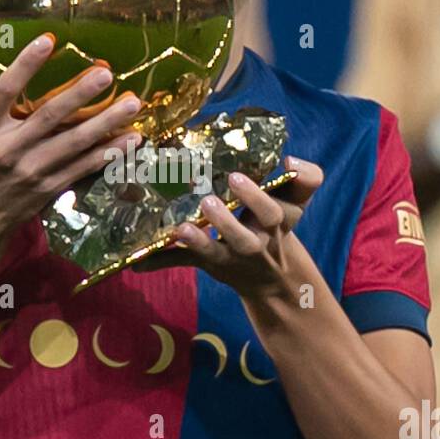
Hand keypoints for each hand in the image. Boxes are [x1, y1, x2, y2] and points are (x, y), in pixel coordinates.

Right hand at [0, 37, 142, 238]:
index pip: (4, 91)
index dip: (25, 65)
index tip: (48, 40)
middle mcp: (9, 149)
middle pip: (48, 118)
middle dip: (79, 95)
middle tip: (106, 72)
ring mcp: (34, 171)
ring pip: (74, 144)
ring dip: (106, 125)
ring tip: (133, 103)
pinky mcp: (53, 187)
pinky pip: (86, 168)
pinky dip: (110, 155)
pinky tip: (134, 139)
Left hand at [132, 154, 323, 301]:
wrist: (271, 278)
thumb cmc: (274, 224)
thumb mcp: (293, 202)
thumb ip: (302, 178)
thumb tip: (291, 161)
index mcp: (282, 215)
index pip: (295, 197)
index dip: (297, 179)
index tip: (285, 161)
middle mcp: (259, 238)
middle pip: (253, 232)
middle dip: (238, 213)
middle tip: (213, 197)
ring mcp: (232, 254)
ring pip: (217, 250)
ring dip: (199, 241)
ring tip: (181, 228)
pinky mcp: (209, 263)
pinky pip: (183, 262)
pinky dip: (159, 262)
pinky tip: (137, 263)